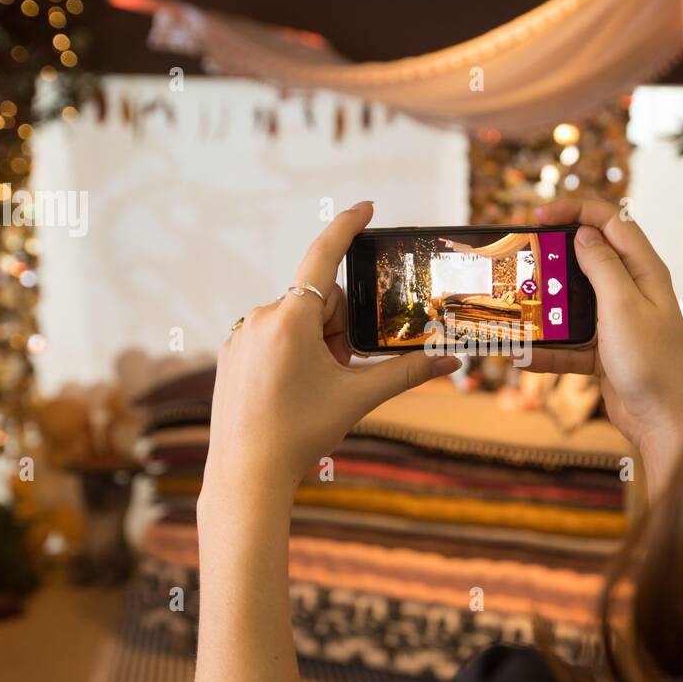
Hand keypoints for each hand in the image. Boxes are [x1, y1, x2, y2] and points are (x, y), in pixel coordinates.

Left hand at [200, 201, 460, 508]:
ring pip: (294, 323)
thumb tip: (452, 362)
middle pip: (317, 303)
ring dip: (315, 345)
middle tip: (342, 372)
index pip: (324, 255)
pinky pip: (271, 339)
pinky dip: (290, 356)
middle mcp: (260, 317)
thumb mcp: (358, 398)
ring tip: (315, 389)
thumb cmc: (299, 434)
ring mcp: (240, 336)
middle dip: (338, 330)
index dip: (347, 227)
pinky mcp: (230, 355)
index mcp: (291, 318)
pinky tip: (290, 392)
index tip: (367, 207)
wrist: (246, 475)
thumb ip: (406, 373)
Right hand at [528, 199, 682, 493]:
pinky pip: (569, 343)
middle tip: (521, 261)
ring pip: (573, 303)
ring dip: (545, 307)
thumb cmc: (652, 363)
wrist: (665, 423)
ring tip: (515, 309)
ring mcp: (617, 322)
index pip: (611, 221)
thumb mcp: (623, 307)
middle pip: (587, 259)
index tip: (539, 216)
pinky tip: (524, 356)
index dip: (575, 210)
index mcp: (644, 271)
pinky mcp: (605, 351)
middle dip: (553, 259)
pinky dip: (548, 349)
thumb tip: (584, 233)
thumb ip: (603, 267)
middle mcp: (632, 291)